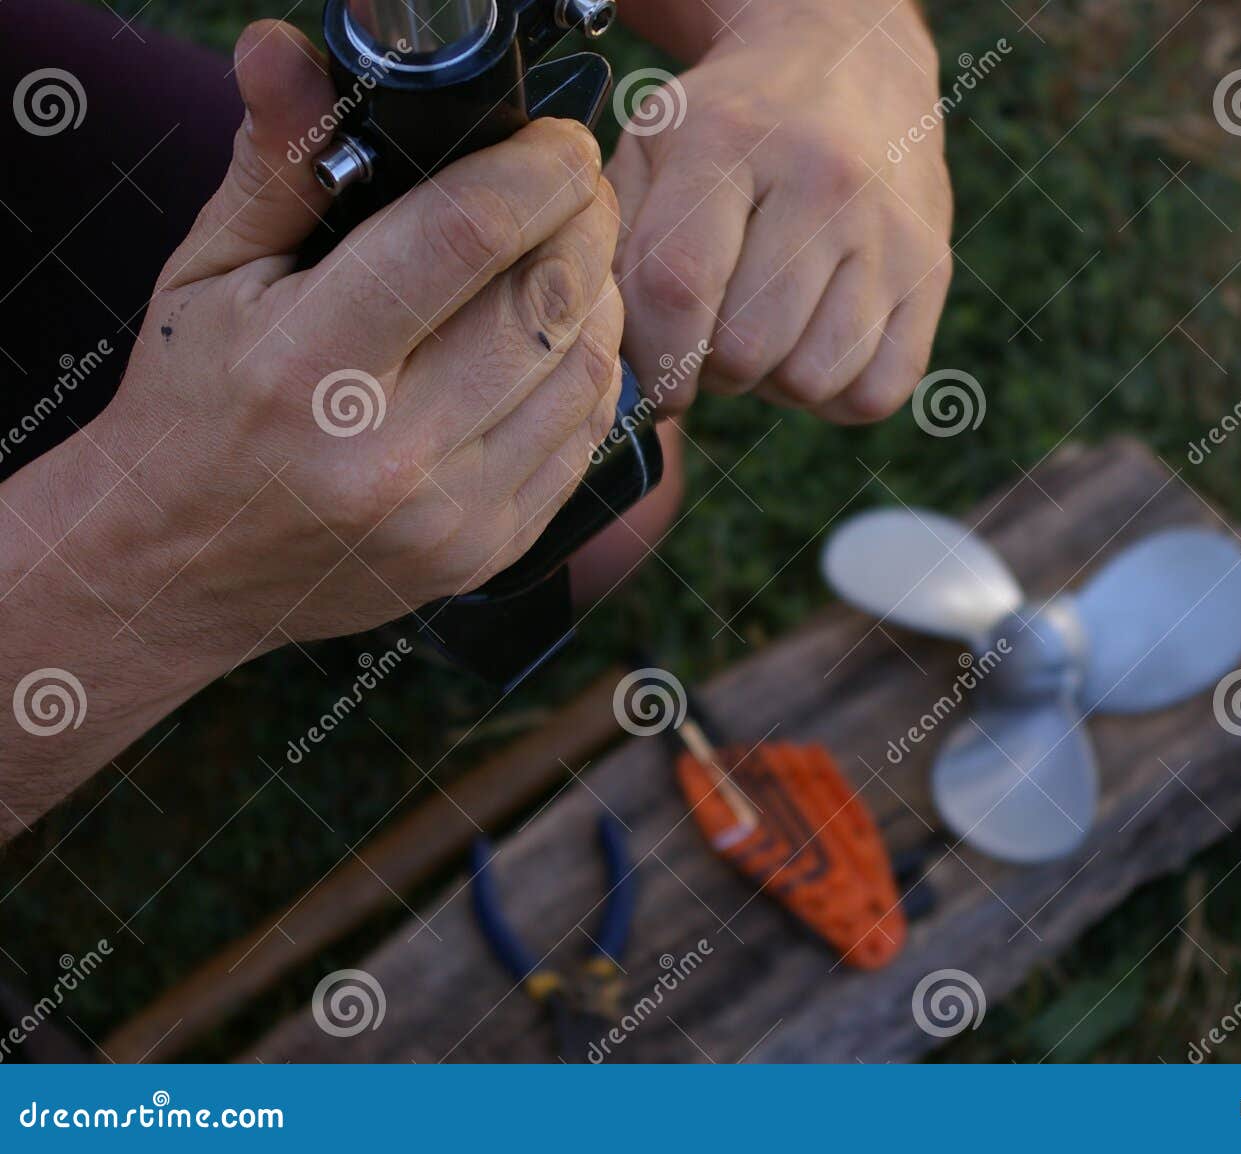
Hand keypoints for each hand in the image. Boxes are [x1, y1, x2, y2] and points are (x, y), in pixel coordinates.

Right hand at [61, 20, 623, 661]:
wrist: (180, 568)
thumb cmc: (193, 404)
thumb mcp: (208, 275)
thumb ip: (276, 165)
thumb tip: (288, 48)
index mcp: (308, 368)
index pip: (467, 237)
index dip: (538, 170)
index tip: (561, 141)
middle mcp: (387, 452)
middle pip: (548, 301)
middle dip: (586, 223)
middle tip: (578, 187)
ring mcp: (448, 516)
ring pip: (586, 371)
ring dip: (600, 295)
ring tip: (570, 256)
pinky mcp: (486, 553)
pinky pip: (585, 440)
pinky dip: (592, 372)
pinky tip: (561, 336)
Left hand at [607, 1, 953, 422]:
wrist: (852, 61)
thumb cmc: (732, 124)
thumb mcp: (656, 147)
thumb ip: (621, 244)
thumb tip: (624, 360)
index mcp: (732, 141)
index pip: (679, 285)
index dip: (655, 359)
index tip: (655, 380)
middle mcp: (825, 181)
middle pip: (747, 348)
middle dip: (713, 372)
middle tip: (712, 341)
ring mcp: (889, 228)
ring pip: (812, 380)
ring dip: (774, 385)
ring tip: (765, 334)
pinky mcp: (932, 269)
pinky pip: (875, 393)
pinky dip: (835, 394)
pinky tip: (815, 345)